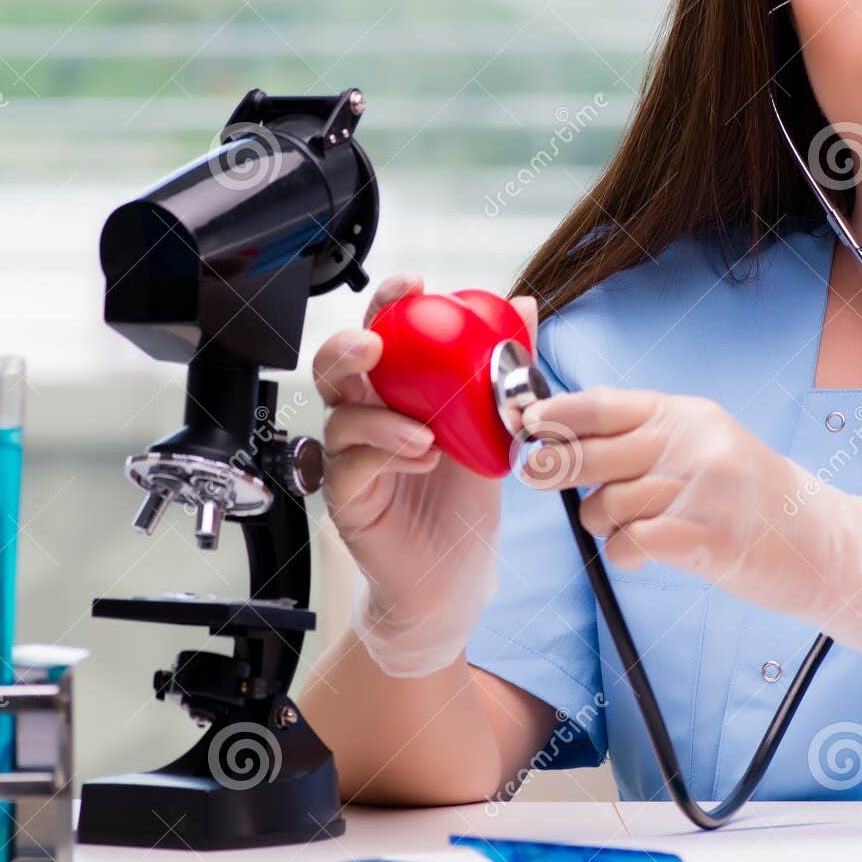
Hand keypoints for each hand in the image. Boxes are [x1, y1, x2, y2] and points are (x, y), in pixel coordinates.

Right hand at [314, 275, 537, 675]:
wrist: (457, 576)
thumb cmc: (466, 499)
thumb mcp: (495, 425)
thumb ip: (506, 367)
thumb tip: (525, 306)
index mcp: (397, 389)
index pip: (381, 332)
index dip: (386, 303)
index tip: (413, 285)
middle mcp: (366, 416)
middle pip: (335, 365)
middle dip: (350, 345)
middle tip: (376, 345)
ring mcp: (350, 457)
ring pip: (340, 416)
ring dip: (381, 417)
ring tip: (426, 433)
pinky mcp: (347, 497)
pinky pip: (351, 465)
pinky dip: (386, 455)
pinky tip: (422, 459)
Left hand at [517, 388, 861, 654]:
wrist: (820, 543)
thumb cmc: (748, 497)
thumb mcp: (702, 446)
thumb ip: (642, 439)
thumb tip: (561, 437)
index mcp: (688, 414)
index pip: (605, 405)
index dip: (556, 413)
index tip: (523, 420)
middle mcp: (695, 444)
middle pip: (594, 452)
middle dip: (554, 465)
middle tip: (533, 473)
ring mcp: (705, 491)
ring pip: (609, 505)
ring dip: (603, 523)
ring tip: (625, 529)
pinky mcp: (709, 539)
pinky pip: (633, 544)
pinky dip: (626, 554)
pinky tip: (641, 554)